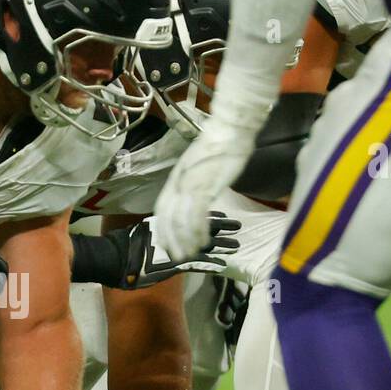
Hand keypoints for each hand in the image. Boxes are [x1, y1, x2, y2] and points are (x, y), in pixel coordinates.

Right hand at [115, 213, 240, 287]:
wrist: (114, 257)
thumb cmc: (125, 245)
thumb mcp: (145, 231)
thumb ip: (160, 230)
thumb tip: (169, 229)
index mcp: (169, 222)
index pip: (194, 215)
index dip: (210, 216)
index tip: (224, 215)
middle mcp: (174, 231)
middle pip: (203, 227)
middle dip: (222, 227)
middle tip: (238, 226)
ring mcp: (175, 247)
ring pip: (204, 244)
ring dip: (221, 245)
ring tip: (236, 245)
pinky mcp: (173, 263)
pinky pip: (197, 264)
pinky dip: (210, 264)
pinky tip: (222, 265)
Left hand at [153, 126, 253, 260]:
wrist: (229, 131)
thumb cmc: (217, 148)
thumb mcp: (198, 167)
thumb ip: (192, 183)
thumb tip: (193, 197)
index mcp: (174, 180)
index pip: (162, 210)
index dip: (163, 230)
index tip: (165, 244)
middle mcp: (178, 184)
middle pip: (168, 219)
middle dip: (171, 241)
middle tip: (177, 257)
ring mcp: (191, 186)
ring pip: (181, 221)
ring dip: (185, 240)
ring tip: (191, 254)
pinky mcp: (206, 187)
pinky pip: (198, 215)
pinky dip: (199, 231)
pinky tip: (204, 240)